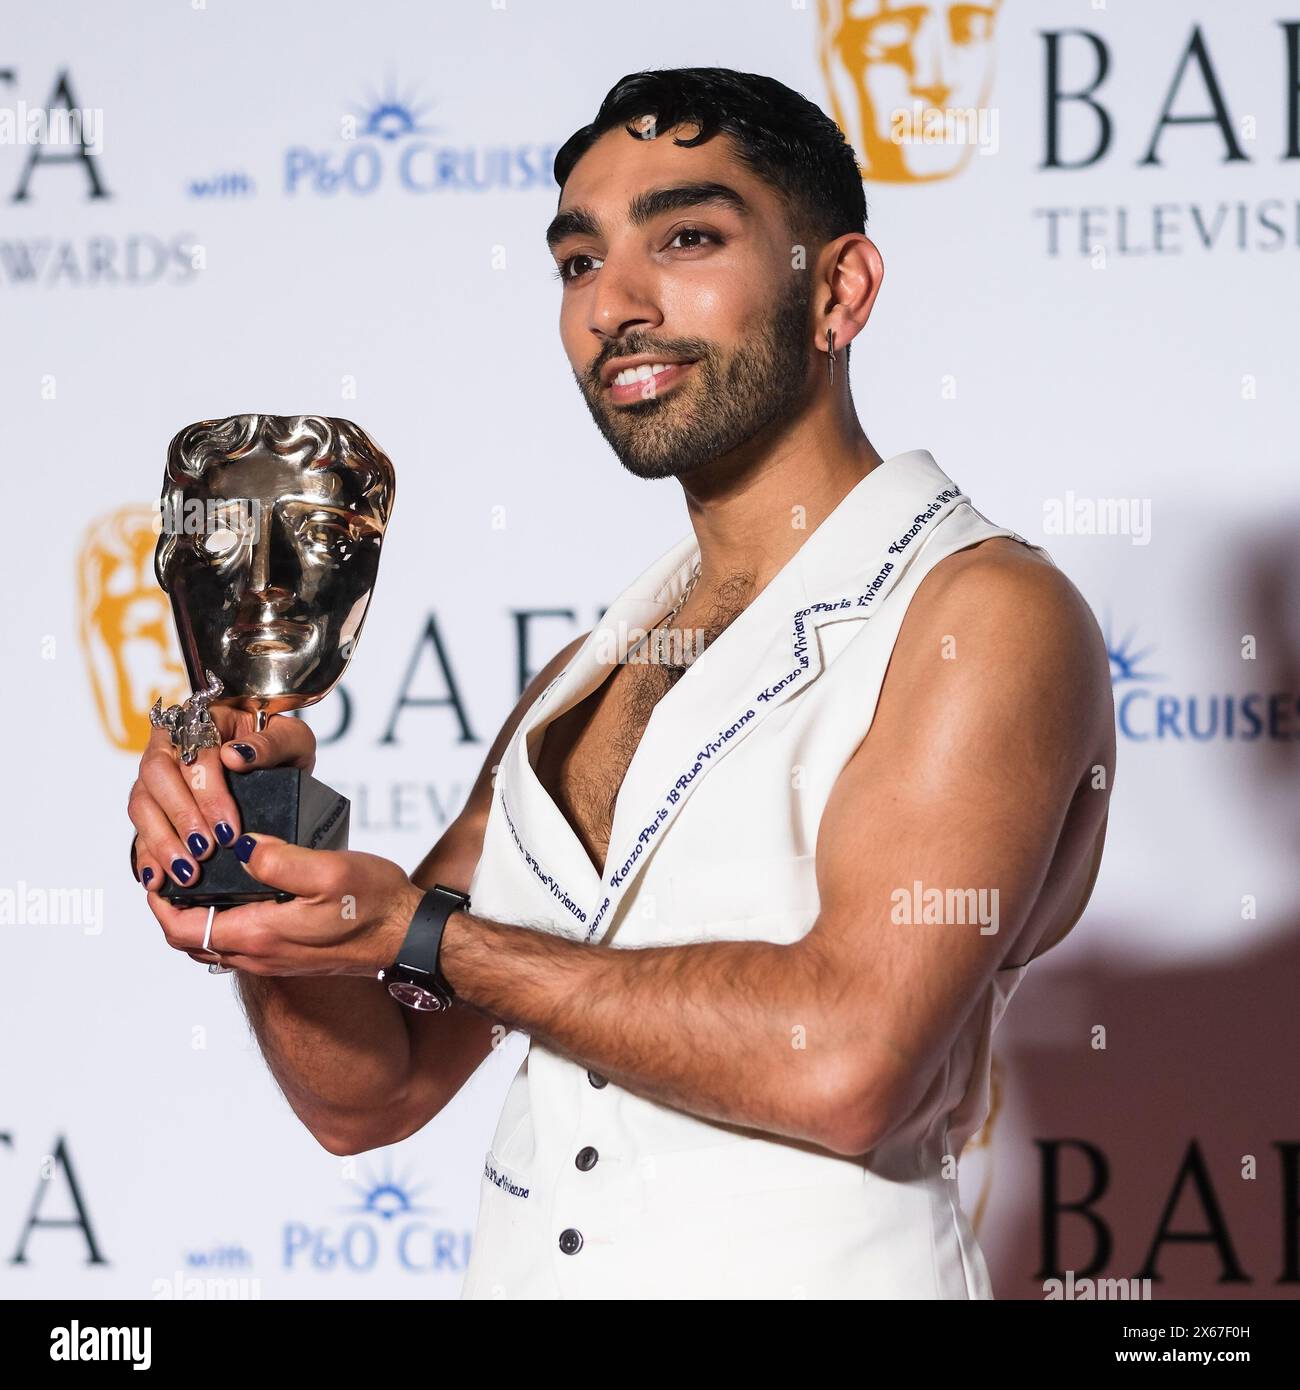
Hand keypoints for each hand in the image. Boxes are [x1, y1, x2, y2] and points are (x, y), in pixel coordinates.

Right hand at [128, 706, 315, 898]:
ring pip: (142, 803)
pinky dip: (146, 855)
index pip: (195, 751)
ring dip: (161, 840)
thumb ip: (271, 743)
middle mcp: (171, 743)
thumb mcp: (292, 739)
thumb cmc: (281, 747)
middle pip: (157, 775)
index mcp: (203, 719)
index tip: (229, 828)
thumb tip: (235, 756)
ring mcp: (156, 775)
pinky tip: (157, 879)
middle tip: (204, 852)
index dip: (208, 792)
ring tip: (186, 872)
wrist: (275, 763)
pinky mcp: (153, 804)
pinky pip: (139, 828)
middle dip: (181, 817)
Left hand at [144, 833, 424, 976]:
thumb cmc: (377, 904)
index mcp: (260, 935)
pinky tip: (238, 890)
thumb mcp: (331, 871)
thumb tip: (241, 846)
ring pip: (212, 943)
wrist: (410, 937)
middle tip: (170, 868)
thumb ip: (281, 859)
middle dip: (171, 907)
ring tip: (197, 875)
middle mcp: (260, 955)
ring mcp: (274, 958)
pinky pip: (238, 942)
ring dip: (195, 914)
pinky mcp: (289, 955)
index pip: (182, 929)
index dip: (158, 902)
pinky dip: (222, 919)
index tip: (155, 869)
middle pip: (190, 940)